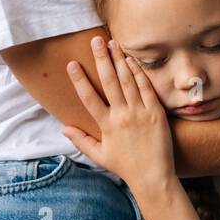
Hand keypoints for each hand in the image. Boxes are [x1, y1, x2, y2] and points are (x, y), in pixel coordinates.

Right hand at [60, 36, 175, 195]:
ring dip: (119, 60)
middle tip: (95, 41)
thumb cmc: (126, 167)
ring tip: (113, 43)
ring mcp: (140, 113)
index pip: (89, 98)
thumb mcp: (99, 156)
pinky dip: (139, 73)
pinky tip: (131, 60)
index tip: (72, 64)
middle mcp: (122, 116)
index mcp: (107, 126)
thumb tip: (62, 128)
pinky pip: (146, 89)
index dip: (79, 80)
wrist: (153, 177)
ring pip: (128, 81)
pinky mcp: (156, 113)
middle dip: (101, 59)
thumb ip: (81, 140)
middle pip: (109, 82)